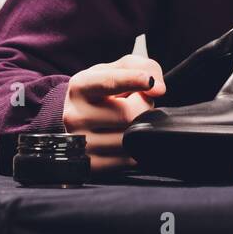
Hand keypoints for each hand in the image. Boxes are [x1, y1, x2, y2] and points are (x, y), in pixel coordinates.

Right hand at [62, 53, 165, 173]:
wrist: (80, 117)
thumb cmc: (103, 90)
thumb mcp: (119, 69)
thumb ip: (144, 67)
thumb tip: (157, 89)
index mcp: (80, 87)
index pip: (109, 83)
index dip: (133, 80)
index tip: (149, 82)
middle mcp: (75, 115)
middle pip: (128, 115)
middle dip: (143, 107)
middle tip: (138, 104)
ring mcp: (80, 144)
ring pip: (130, 139)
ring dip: (140, 129)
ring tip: (128, 121)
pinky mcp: (90, 166)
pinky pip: (128, 160)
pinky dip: (135, 149)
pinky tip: (125, 138)